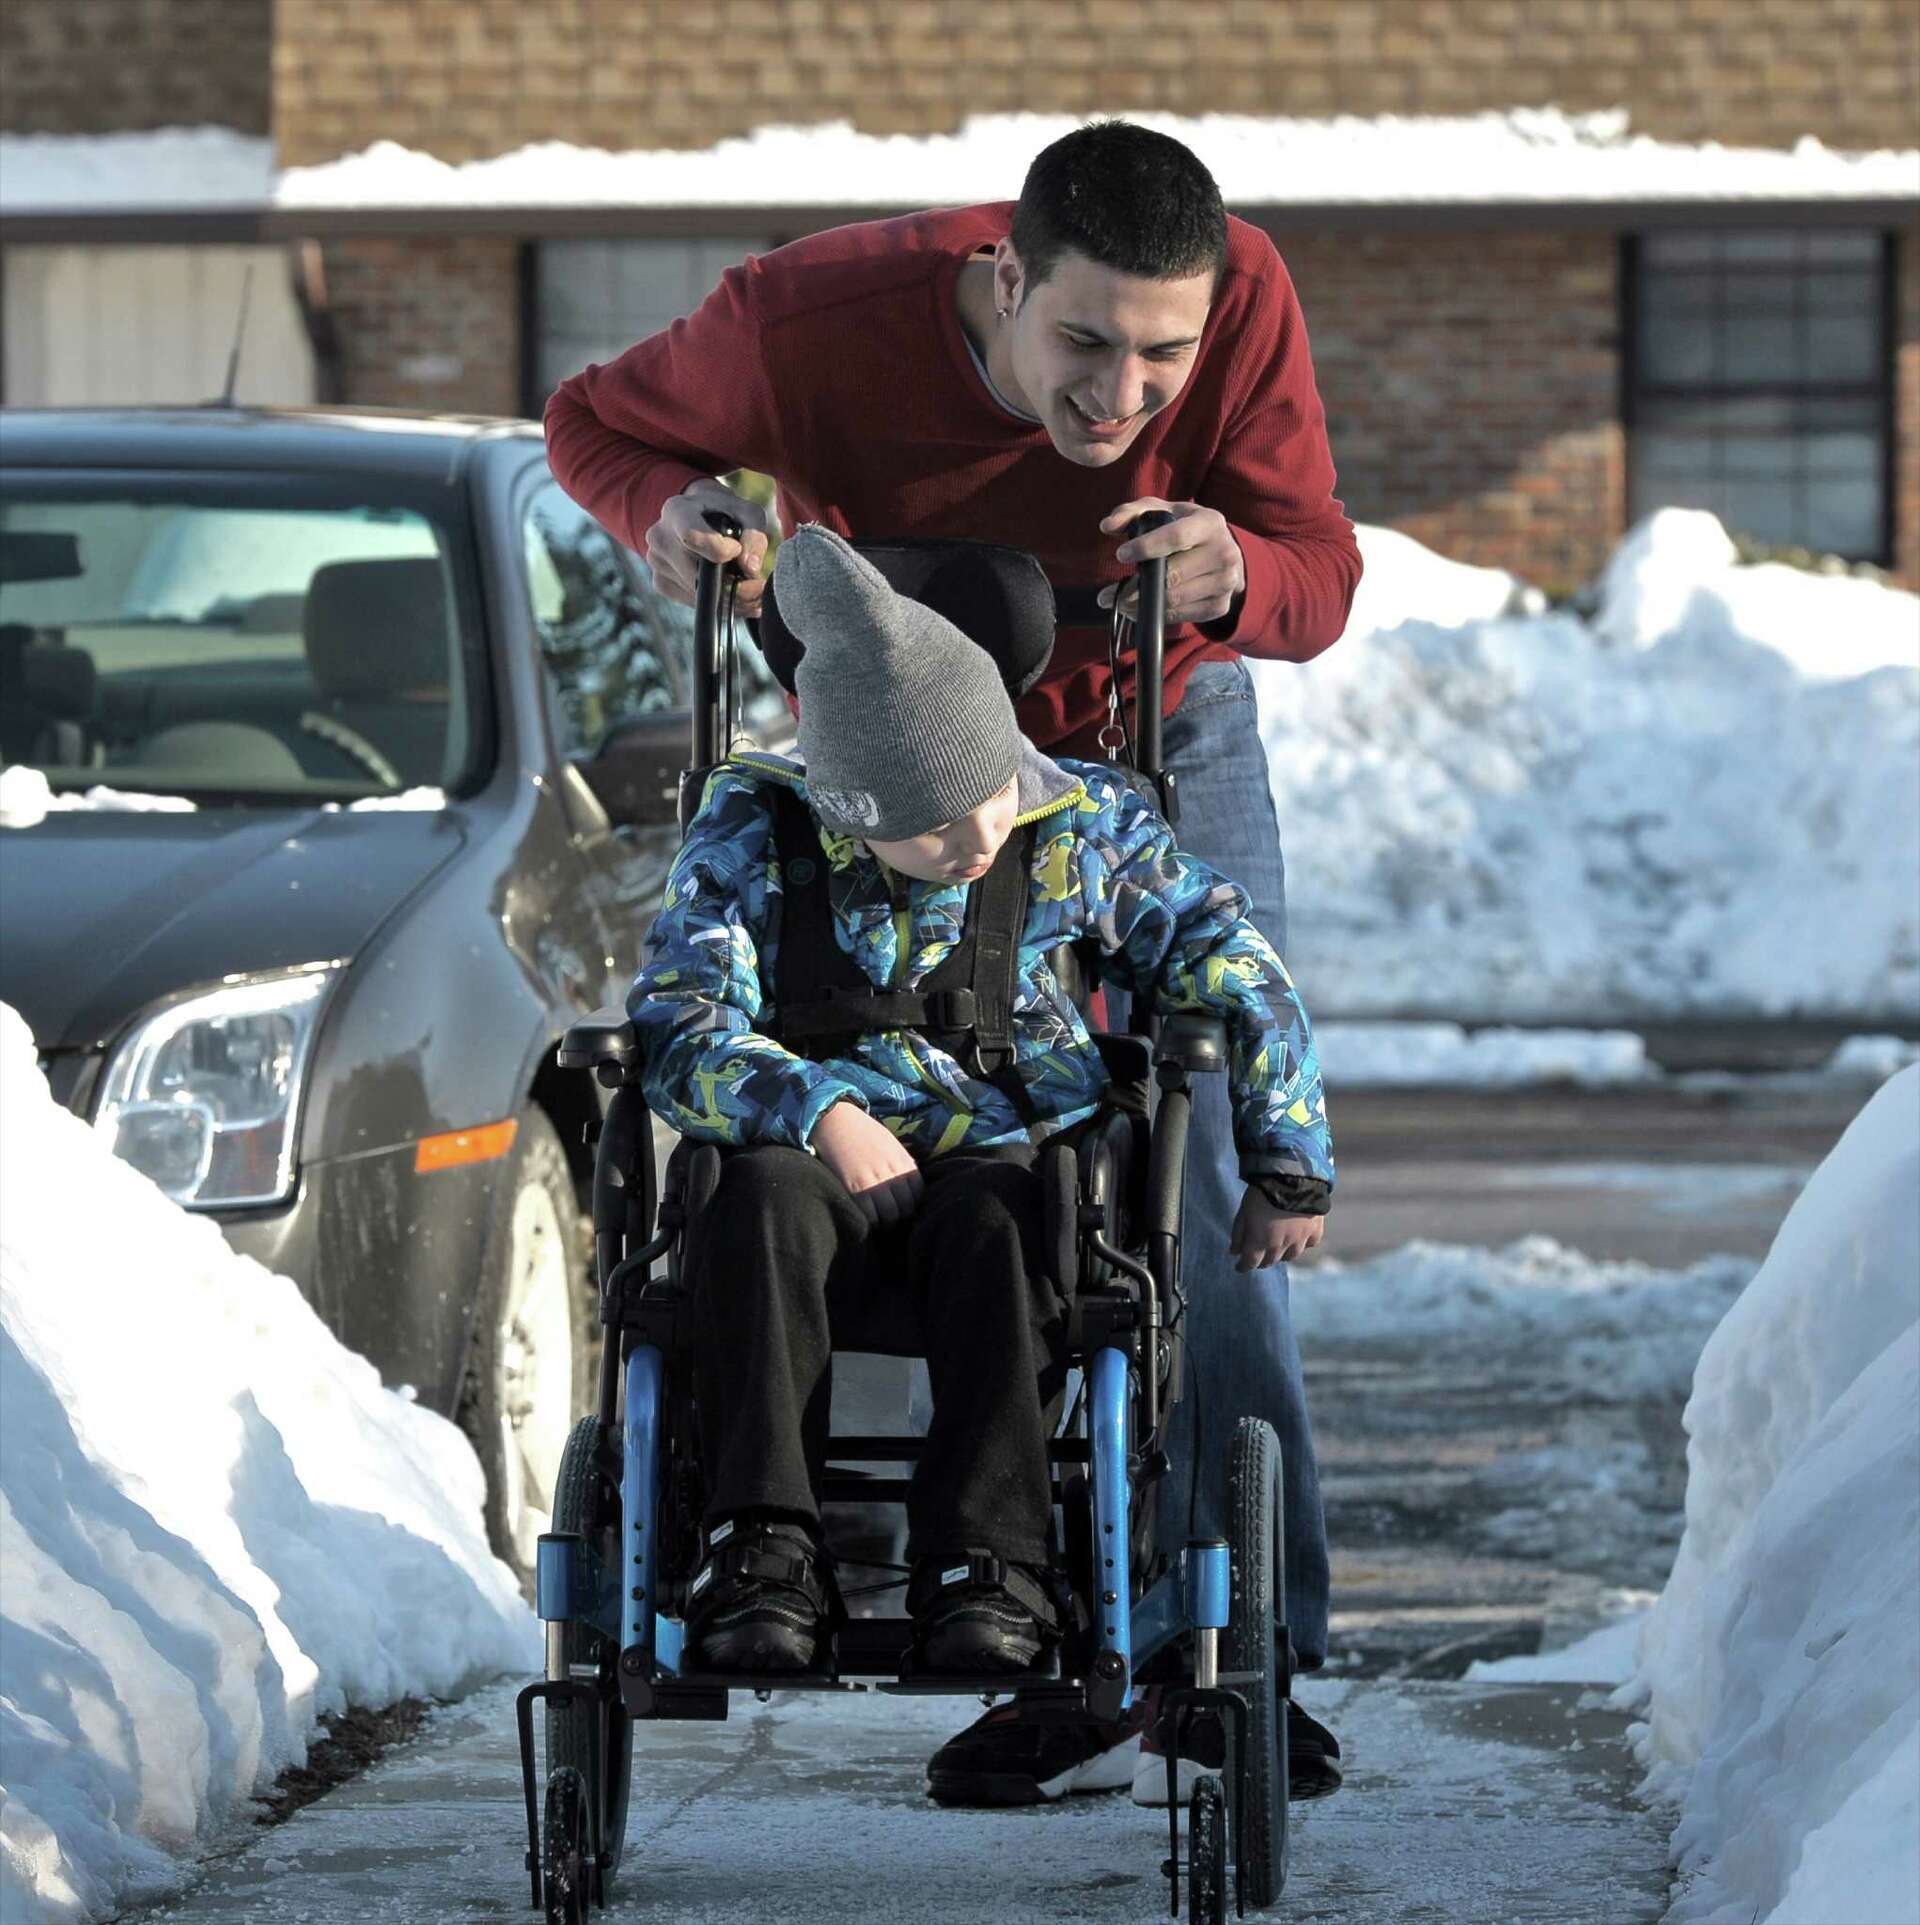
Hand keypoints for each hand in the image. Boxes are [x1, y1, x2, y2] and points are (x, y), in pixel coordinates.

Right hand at [646, 477, 771, 614]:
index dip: (720, 550)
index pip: (691, 536)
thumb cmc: (726, 512)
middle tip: (759, 587)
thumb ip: (754, 536)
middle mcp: (660, 536)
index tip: (738, 550)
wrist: (699, 515)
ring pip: (696, 592)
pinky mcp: (660, 582)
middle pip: (696, 573)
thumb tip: (749, 569)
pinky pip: (691, 601)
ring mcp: (657, 562)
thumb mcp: (747, 513)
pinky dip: (717, 603)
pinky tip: (734, 595)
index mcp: (677, 511)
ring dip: (729, 598)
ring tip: (752, 592)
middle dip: (733, 586)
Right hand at [811, 1101, 925, 1225]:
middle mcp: (891, 1173)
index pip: (918, 1194)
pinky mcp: (854, 1188)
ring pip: (889, 1216)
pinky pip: (869, 1216)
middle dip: (899, 1215)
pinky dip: (869, 1220)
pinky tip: (864, 1215)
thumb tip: (911, 1189)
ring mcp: (873, 1182)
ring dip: (884, 1220)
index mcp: (903, 1161)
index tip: (902, 1206)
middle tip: (888, 1214)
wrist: (835, 1120)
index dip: (911, 1204)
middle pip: (906, 1208)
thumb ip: (902, 1165)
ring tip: (876, 1217)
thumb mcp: (891, 1145)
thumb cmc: (863, 1133)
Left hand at [1096, 499, 1245, 627]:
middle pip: (1174, 575)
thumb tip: (1106, 526)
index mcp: (1210, 524)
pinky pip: (1181, 615)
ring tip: (1120, 602)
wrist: (1222, 552)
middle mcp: (1224, 553)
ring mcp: (1225, 582)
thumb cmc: (1184, 528)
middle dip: (1136, 586)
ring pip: (1175, 599)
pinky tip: (1140, 610)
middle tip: (1110, 594)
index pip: (1177, 537)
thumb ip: (1131, 513)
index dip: (1147, 547)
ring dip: (1141, 605)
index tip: (1121, 554)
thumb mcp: (1163, 512)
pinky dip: (1156, 616)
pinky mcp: (1220, 606)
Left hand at [1229, 1187, 1325, 1272]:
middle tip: (1257, 1255)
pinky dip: (1303, 1243)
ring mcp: (1299, 1240)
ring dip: (1281, 1254)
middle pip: (1270, 1261)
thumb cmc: (1262, 1192)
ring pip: (1290, 1256)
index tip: (1239, 1267)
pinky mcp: (1315, 1230)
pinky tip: (1299, 1237)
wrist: (1292, 1177)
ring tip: (1277, 1247)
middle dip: (1261, 1260)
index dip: (1243, 1266)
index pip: (1250, 1263)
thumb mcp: (1244, 1211)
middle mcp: (1280, 1245)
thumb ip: (1238, 1233)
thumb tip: (1234, 1252)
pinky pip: (1309, 1243)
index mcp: (1260, 1241)